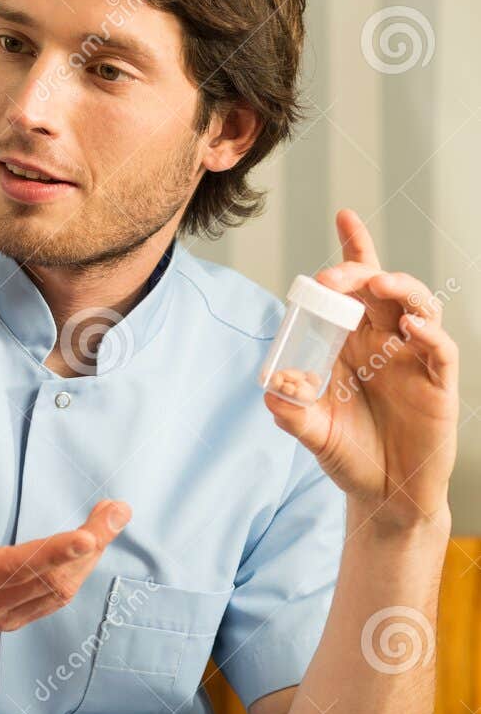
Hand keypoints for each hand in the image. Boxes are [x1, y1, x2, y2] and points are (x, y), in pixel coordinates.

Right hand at [0, 472, 129, 640]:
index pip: (15, 568)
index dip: (55, 552)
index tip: (89, 535)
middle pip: (50, 579)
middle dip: (90, 544)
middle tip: (117, 509)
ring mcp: (0, 617)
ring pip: (58, 591)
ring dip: (90, 556)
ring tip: (111, 517)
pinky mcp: (10, 618)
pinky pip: (53, 597)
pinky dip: (78, 569)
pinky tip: (91, 542)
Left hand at [263, 209, 457, 529]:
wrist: (383, 498)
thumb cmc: (351, 456)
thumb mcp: (313, 432)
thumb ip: (293, 411)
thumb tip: (272, 385)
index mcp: (357, 342)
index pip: (358, 287)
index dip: (355, 250)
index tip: (344, 215)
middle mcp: (388, 343)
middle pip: (384, 289)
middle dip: (362, 272)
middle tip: (335, 276)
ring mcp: (416, 361)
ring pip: (420, 307)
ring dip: (402, 289)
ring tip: (379, 284)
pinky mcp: (439, 386)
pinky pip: (440, 350)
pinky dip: (429, 334)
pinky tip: (410, 329)